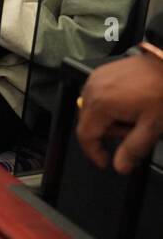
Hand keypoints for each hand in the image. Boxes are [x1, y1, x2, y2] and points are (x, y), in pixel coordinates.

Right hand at [76, 53, 162, 173]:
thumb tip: (120, 166)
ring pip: (93, 110)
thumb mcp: (152, 125)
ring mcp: (97, 78)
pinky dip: (109, 105)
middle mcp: (93, 88)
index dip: (94, 153)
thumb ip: (133, 149)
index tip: (104, 161)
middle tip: (131, 132)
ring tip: (133, 116)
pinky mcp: (103, 72)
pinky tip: (129, 105)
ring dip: (109, 119)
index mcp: (101, 103)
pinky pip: (97, 95)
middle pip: (88, 122)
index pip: (85, 135)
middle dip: (108, 133)